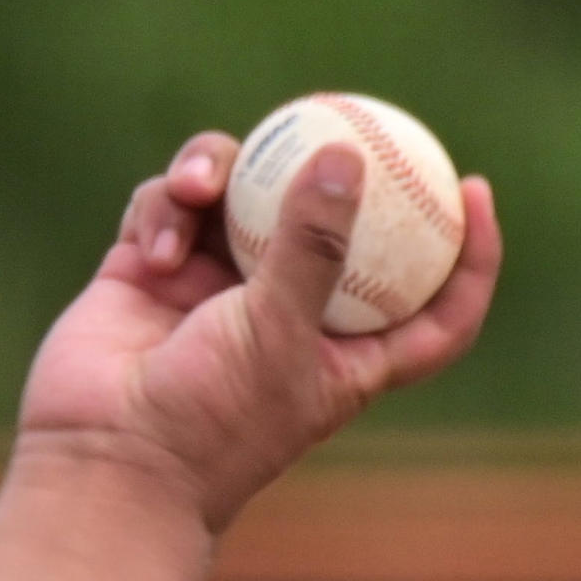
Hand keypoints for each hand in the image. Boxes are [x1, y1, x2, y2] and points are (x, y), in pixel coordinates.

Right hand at [18, 131, 504, 529]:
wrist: (106, 463)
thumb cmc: (211, 422)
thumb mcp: (279, 334)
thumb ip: (312, 246)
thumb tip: (346, 158)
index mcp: (345, 350)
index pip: (431, 304)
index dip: (466, 253)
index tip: (475, 189)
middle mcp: (286, 312)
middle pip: (328, 222)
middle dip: (329, 170)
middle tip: (337, 116)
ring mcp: (215, 286)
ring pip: (236, 195)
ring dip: (216, 173)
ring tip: (199, 187)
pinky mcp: (150, 271)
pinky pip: (169, 207)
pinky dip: (164, 210)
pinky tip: (154, 246)